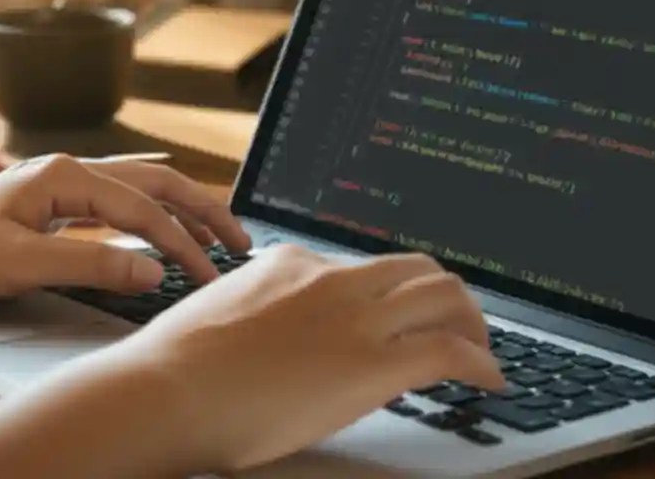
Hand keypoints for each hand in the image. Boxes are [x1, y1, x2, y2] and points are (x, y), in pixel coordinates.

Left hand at [0, 155, 250, 300]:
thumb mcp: (21, 264)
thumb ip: (92, 265)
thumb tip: (155, 270)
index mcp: (66, 176)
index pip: (144, 209)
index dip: (182, 242)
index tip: (210, 274)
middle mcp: (71, 170)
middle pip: (157, 181)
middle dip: (203, 209)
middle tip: (242, 241)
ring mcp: (64, 183)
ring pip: (142, 186)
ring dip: (183, 207)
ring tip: (219, 233)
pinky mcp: (57, 201)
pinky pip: (122, 200)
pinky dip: (155, 212)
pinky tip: (166, 223)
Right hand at [104, 245, 504, 473]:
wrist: (164, 390)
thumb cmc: (174, 368)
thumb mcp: (220, 316)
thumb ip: (258, 314)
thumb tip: (269, 337)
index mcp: (292, 263)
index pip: (362, 269)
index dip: (391, 295)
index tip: (399, 315)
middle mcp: (331, 279)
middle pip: (417, 268)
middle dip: (447, 296)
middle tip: (458, 325)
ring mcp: (354, 318)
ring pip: (445, 295)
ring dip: (474, 323)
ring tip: (482, 350)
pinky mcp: (373, 362)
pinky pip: (450, 351)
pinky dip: (482, 363)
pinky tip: (490, 381)